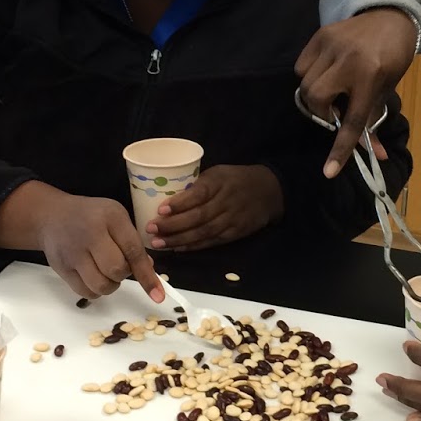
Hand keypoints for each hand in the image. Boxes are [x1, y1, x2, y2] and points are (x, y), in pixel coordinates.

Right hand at [0, 182, 163, 302]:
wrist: (52, 216)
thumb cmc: (92, 216)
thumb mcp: (116, 218)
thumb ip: (132, 242)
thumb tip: (149, 269)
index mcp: (110, 217)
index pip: (133, 251)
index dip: (147, 275)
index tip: (158, 296)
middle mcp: (90, 234)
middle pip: (117, 271)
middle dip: (123, 274)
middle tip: (118, 263)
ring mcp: (73, 253)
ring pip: (101, 286)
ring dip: (110, 285)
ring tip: (105, 270)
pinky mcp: (61, 268)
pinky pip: (86, 293)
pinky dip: (95, 290)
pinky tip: (92, 275)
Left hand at [146, 164, 283, 250]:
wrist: (269, 192)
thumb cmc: (237, 179)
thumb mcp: (218, 172)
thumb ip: (198, 185)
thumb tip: (168, 196)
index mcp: (220, 182)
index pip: (199, 194)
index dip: (180, 203)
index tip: (160, 209)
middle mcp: (226, 202)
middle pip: (198, 216)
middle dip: (173, 225)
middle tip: (151, 228)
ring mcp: (232, 220)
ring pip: (203, 232)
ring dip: (179, 239)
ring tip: (158, 243)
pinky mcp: (235, 233)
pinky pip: (211, 241)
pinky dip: (193, 246)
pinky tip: (177, 248)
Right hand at [295, 9, 417, 176]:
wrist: (390, 16)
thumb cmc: (393, 57)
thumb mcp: (387, 88)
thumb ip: (373, 118)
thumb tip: (377, 155)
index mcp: (371, 75)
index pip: (353, 120)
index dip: (341, 148)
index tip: (329, 171)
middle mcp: (348, 59)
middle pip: (317, 99)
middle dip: (322, 112)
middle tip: (336, 111)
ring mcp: (330, 44)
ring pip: (305, 83)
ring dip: (316, 96)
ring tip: (332, 90)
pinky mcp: (319, 35)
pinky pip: (301, 66)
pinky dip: (309, 76)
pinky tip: (326, 73)